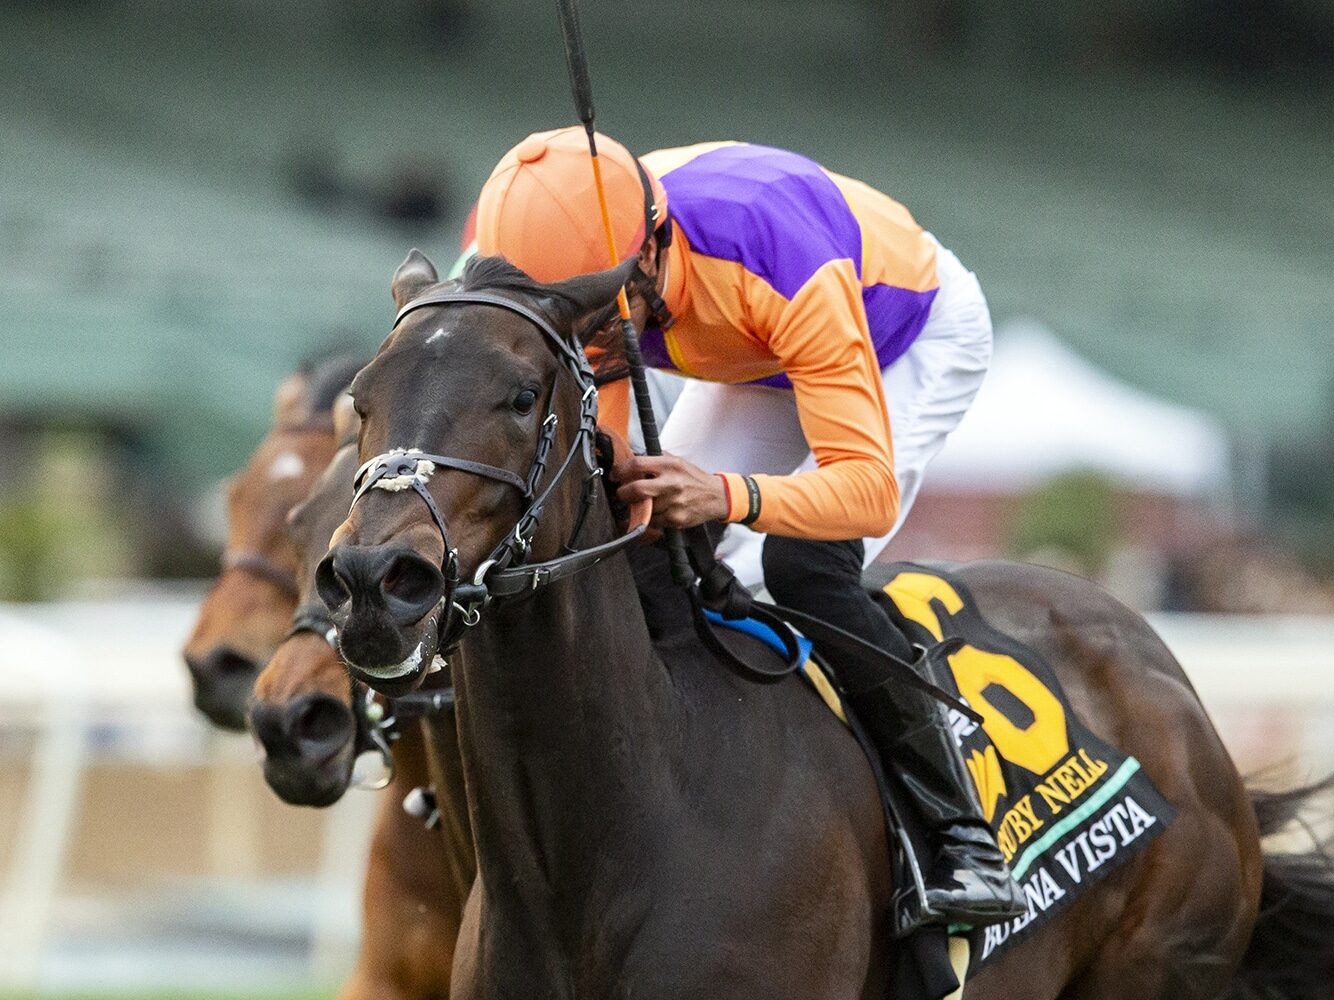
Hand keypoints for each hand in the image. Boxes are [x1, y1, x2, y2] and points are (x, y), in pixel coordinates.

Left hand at [614, 453, 729, 529]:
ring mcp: (674, 503)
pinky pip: (654, 521)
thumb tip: (631, 459)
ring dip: (639, 507)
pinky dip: (651, 518)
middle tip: (622, 493)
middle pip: (637, 489)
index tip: (616, 475)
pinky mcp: (676, 519)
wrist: (717, 496)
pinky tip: (656, 512)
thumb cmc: (693, 478)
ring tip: (643, 503)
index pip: (638, 465)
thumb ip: (655, 460)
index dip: (621, 470)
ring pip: (644, 508)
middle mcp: (672, 483)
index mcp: (670, 465)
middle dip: (623, 493)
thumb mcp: (677, 461)